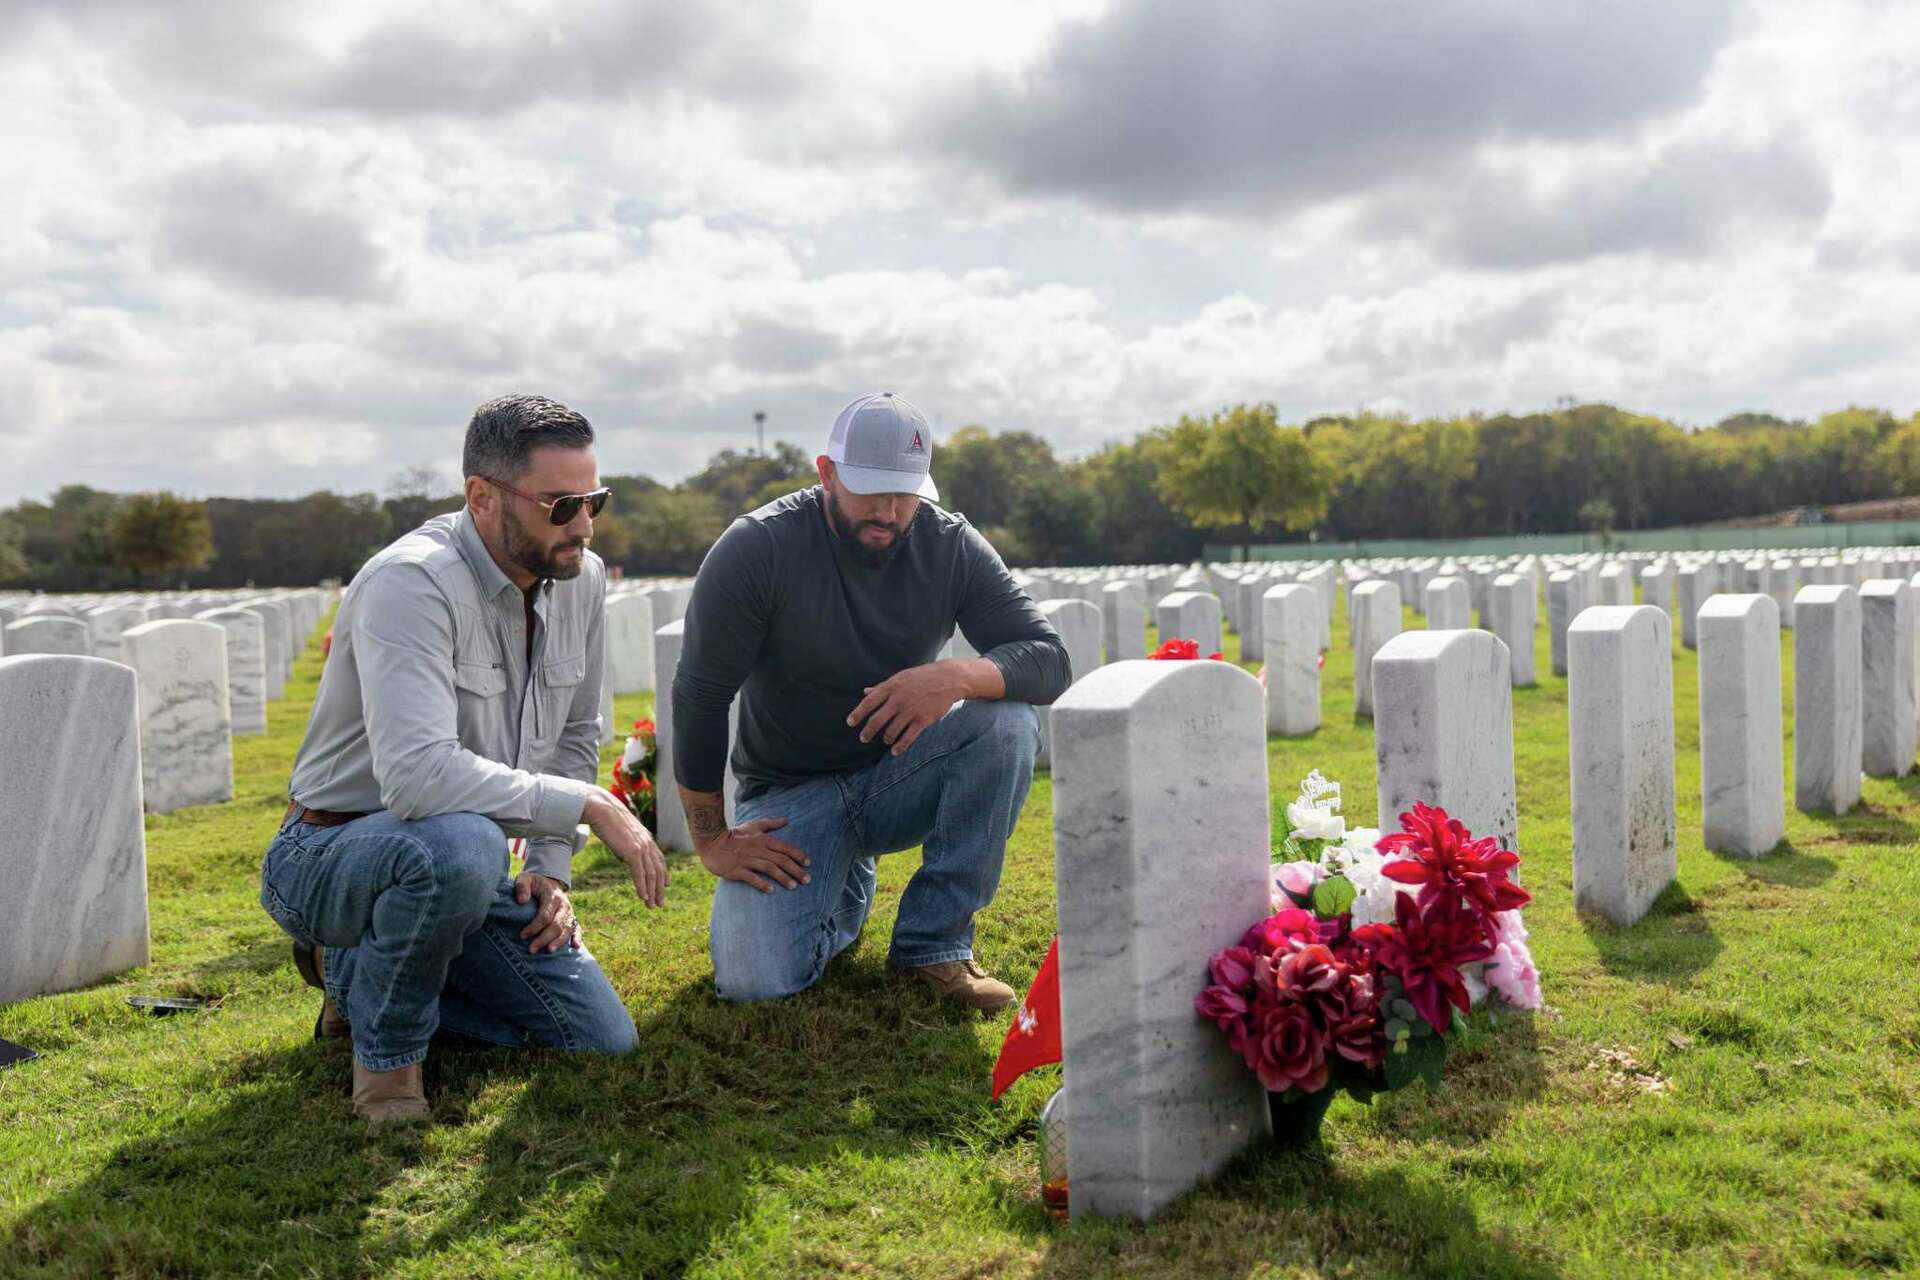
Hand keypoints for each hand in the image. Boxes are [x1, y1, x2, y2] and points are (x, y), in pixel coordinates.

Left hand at [514, 872, 578, 953]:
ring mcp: (569, 912)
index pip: (545, 915)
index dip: (534, 927)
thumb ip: (522, 887)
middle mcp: (563, 905)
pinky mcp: (572, 918)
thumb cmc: (533, 883)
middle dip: (544, 938)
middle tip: (531, 949)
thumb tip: (522, 901)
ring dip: (558, 942)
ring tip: (548, 951)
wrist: (548, 882)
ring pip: (567, 929)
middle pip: (556, 925)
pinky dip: (578, 937)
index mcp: (552, 896)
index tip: (522, 935)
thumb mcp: (525, 879)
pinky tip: (575, 947)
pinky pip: (577, 928)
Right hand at [583, 788, 667, 908]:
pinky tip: (643, 897)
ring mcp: (641, 848)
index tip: (666, 886)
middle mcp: (648, 844)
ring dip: (652, 892)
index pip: (660, 860)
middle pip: (658, 871)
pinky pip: (640, 873)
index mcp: (647, 839)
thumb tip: (627, 856)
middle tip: (659, 904)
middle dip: (659, 889)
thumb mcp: (623, 834)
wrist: (602, 810)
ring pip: (651, 875)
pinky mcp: (632, 852)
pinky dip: (643, 886)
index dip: (664, 874)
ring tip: (651, 906)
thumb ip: (629, 845)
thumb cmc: (609, 820)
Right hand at [697, 816, 810, 893]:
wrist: (711, 842)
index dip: (798, 855)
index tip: (808, 864)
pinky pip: (751, 877)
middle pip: (780, 860)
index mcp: (763, 839)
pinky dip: (762, 884)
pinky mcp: (736, 870)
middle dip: (796, 870)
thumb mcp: (752, 825)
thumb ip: (770, 823)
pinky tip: (771, 891)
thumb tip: (786, 820)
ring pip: (769, 868)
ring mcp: (746, 860)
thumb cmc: (734, 835)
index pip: (784, 847)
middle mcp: (757, 849)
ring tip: (793, 886)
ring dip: (783, 877)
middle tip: (807, 880)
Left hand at [847, 662, 966, 755]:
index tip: (850, 723)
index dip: (858, 713)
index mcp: (891, 686)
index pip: (869, 702)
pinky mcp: (923, 720)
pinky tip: (895, 751)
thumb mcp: (901, 677)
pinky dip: (899, 747)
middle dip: (868, 732)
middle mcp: (899, 699)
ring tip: (885, 740)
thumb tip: (865, 692)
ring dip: (886, 738)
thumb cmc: (922, 677)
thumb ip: (882, 687)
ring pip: (891, 731)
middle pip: (877, 720)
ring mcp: (911, 710)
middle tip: (864, 738)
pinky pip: (908, 737)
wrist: (948, 679)